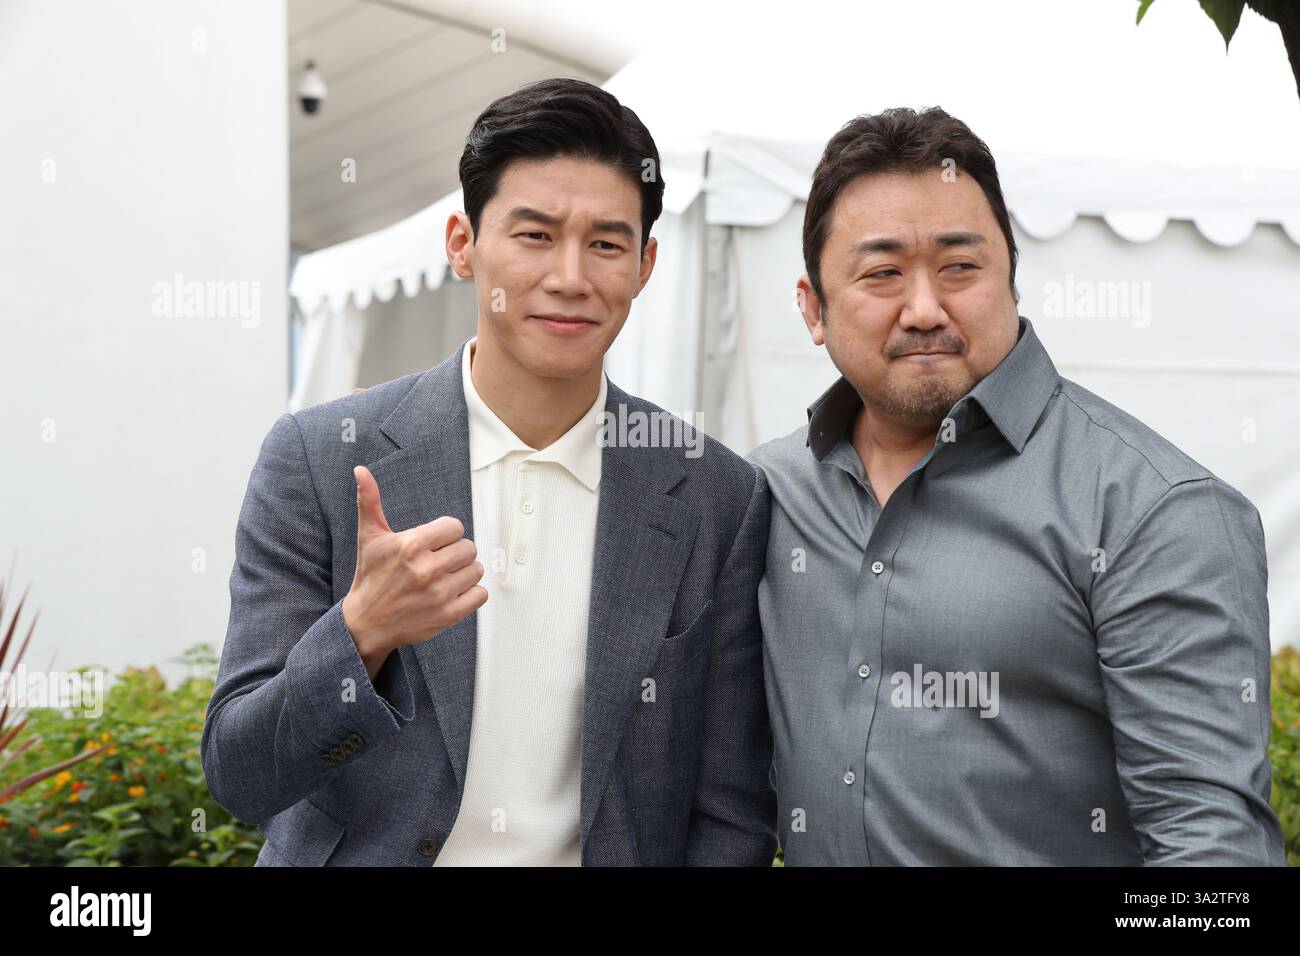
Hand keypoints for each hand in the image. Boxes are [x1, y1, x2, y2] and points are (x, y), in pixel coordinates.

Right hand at [342, 465, 486, 673]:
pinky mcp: (448, 615)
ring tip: (445, 576)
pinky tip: (453, 591)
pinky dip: (472, 593)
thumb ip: (369, 501)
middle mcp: (426, 569)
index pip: (455, 527)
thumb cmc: (370, 577)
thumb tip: (360, 470)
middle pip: (469, 548)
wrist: (366, 622)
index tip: (433, 543)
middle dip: (456, 552)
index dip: (446, 534)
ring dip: (465, 572)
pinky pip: (480, 595)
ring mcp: (439, 594)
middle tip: (439, 560)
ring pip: (476, 570)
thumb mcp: (369, 537)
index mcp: (411, 546)